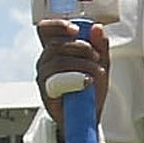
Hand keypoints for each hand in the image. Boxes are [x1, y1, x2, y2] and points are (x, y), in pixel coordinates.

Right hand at [35, 18, 107, 136]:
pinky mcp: (45, 92)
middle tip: (96, 57)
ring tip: (97, 72)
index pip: (46, 29)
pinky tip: (88, 82)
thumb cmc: (90, 89)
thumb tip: (97, 27)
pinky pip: (56, 80)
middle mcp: (45, 61)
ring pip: (57, 60)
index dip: (58, 25)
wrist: (87, 117)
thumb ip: (100, 46)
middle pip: (55, 44)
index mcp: (55, 50)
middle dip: (81, 47)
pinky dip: (75, 79)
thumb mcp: (100, 64)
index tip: (76, 30)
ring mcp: (43, 76)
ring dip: (82, 63)